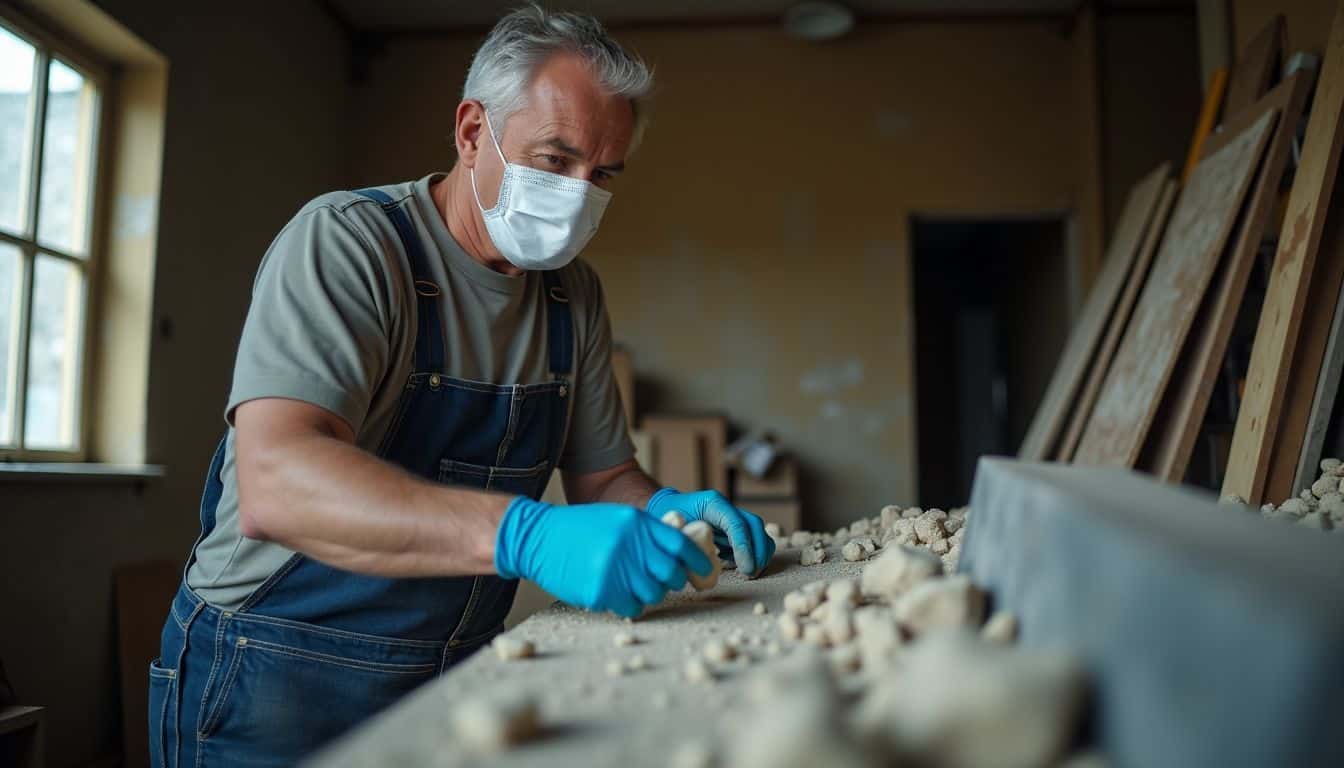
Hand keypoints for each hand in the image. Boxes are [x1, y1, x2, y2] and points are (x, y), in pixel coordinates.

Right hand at [495, 497, 711, 617]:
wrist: (537, 538)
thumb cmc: (579, 528)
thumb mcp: (617, 518)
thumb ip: (646, 532)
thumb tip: (678, 552)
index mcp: (637, 524)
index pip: (680, 545)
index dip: (695, 560)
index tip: (703, 570)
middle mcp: (630, 545)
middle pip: (670, 574)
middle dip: (671, 581)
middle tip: (662, 581)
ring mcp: (615, 569)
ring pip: (653, 594)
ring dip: (648, 594)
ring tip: (633, 586)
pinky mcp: (601, 591)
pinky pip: (631, 607)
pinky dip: (630, 605)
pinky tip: (618, 595)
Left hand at [645, 488, 775, 576]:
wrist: (665, 507)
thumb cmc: (667, 519)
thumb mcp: (674, 530)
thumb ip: (687, 545)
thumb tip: (700, 567)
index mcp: (712, 504)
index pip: (737, 524)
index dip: (745, 547)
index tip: (746, 568)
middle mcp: (725, 507)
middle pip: (754, 525)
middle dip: (758, 551)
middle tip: (751, 573)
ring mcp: (731, 515)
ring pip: (757, 531)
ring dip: (758, 553)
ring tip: (749, 572)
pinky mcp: (732, 526)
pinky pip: (751, 538)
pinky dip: (751, 553)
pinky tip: (739, 565)